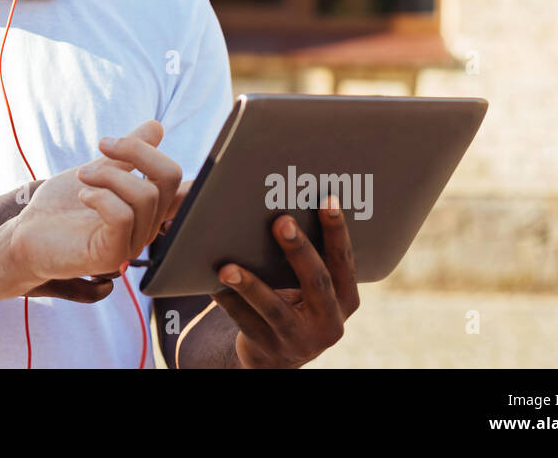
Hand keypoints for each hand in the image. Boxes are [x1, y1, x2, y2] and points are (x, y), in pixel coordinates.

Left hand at [8, 121, 181, 286]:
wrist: (27, 236)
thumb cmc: (61, 207)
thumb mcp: (98, 170)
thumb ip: (128, 154)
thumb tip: (156, 127)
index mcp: (147, 208)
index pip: (179, 180)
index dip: (159, 154)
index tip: (117, 143)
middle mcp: (147, 226)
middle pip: (169, 177)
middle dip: (136, 150)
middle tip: (102, 145)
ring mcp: (132, 243)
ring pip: (146, 195)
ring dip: (110, 175)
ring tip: (83, 177)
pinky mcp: (112, 256)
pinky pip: (123, 217)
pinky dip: (101, 197)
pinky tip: (82, 197)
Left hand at [212, 198, 359, 367]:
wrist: (277, 357)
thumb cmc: (294, 303)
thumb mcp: (311, 288)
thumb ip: (308, 259)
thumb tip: (278, 207)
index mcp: (345, 299)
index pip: (343, 261)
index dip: (337, 231)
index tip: (327, 200)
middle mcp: (329, 323)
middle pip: (316, 282)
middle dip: (298, 250)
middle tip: (281, 221)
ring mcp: (299, 340)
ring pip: (274, 309)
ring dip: (250, 286)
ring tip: (227, 267)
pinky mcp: (269, 349)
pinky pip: (245, 322)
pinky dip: (228, 301)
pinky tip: (211, 285)